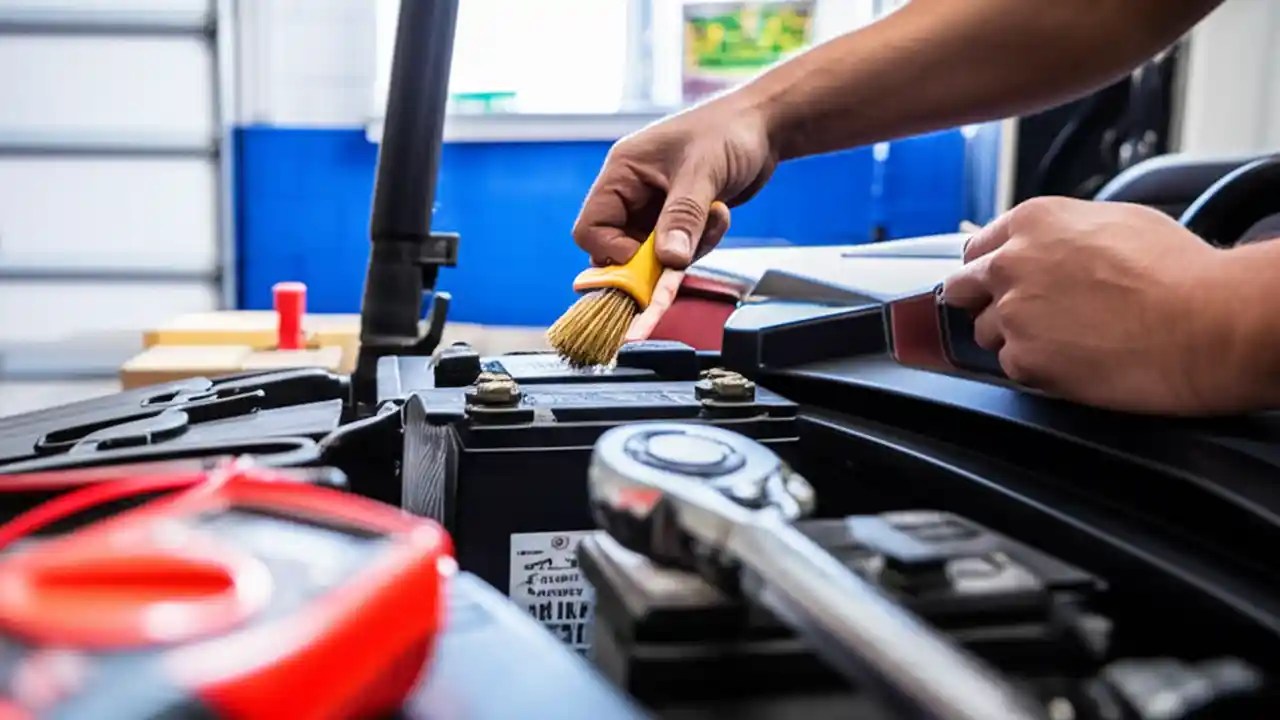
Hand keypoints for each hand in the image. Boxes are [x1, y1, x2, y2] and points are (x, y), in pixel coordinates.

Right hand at [573, 96, 776, 269]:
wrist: (764, 125)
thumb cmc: (730, 131)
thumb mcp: (704, 172)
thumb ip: (683, 217)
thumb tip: (669, 260)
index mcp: (622, 172)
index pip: (590, 229)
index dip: (613, 252)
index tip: (650, 258)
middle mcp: (631, 191)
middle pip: (619, 248)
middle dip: (655, 256)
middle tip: (686, 248)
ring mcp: (654, 207)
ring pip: (652, 255)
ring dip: (686, 248)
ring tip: (714, 218)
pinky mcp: (677, 219)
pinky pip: (677, 250)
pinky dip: (700, 243)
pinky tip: (720, 215)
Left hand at [941, 196, 1249, 414]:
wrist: (1203, 322)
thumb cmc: (1176, 271)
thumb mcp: (1116, 220)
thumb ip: (1064, 231)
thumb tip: (1050, 243)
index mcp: (1033, 221)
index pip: (977, 247)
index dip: (989, 267)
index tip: (997, 281)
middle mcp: (1010, 264)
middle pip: (962, 288)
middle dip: (982, 301)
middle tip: (1018, 315)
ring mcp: (1012, 314)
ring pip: (986, 332)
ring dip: (1014, 338)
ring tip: (1066, 340)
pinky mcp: (1023, 359)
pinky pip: (1013, 367)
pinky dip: (1036, 368)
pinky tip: (1076, 360)